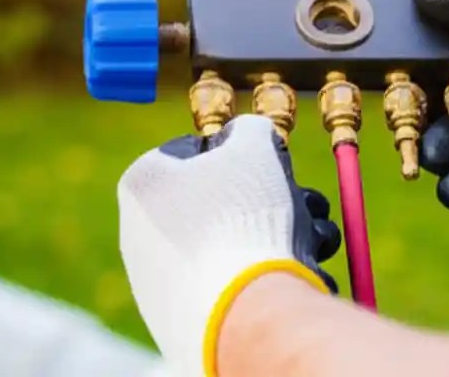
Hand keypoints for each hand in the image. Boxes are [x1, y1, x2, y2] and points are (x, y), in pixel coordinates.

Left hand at [117, 115, 339, 375]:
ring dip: (273, 239)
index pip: (195, 151)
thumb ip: (250, 130)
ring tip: (312, 243)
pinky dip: (255, 281)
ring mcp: (154, 278)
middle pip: (216, 202)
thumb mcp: (254, 148)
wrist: (243, 311)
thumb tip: (250, 132)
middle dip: (266, 201)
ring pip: (226, 245)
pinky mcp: (176, 317)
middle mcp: (137, 230)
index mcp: (143, 182)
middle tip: (303, 207)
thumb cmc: (242, 217)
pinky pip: (222, 287)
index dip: (241, 153)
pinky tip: (289, 282)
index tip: (270, 166)